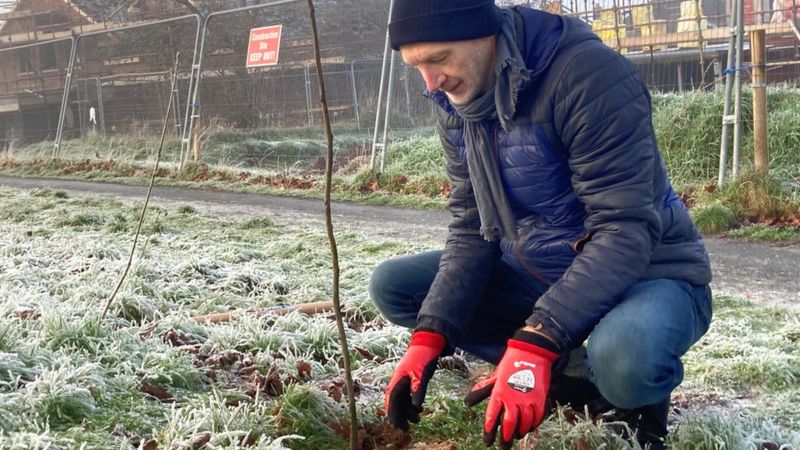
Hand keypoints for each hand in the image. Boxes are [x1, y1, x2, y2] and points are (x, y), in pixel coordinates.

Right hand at [384, 330, 445, 429]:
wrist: (427, 343)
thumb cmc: (422, 358)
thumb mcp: (421, 375)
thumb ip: (418, 390)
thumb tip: (415, 406)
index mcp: (398, 379)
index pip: (392, 400)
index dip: (393, 413)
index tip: (396, 425)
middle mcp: (398, 381)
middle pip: (395, 402)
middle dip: (399, 415)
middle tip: (405, 428)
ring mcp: (404, 380)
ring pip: (402, 399)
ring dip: (407, 410)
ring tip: (417, 420)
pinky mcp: (410, 379)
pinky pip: (407, 395)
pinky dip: (412, 403)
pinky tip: (419, 409)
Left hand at [464, 333, 558, 447]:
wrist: (531, 353)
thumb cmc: (510, 364)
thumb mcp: (494, 376)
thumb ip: (482, 390)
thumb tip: (467, 402)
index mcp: (499, 393)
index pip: (492, 416)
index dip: (489, 430)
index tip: (487, 440)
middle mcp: (513, 399)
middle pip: (508, 425)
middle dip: (505, 438)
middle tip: (502, 447)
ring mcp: (527, 401)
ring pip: (524, 425)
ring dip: (519, 433)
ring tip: (515, 437)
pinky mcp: (540, 400)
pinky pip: (536, 419)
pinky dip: (532, 426)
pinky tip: (528, 428)